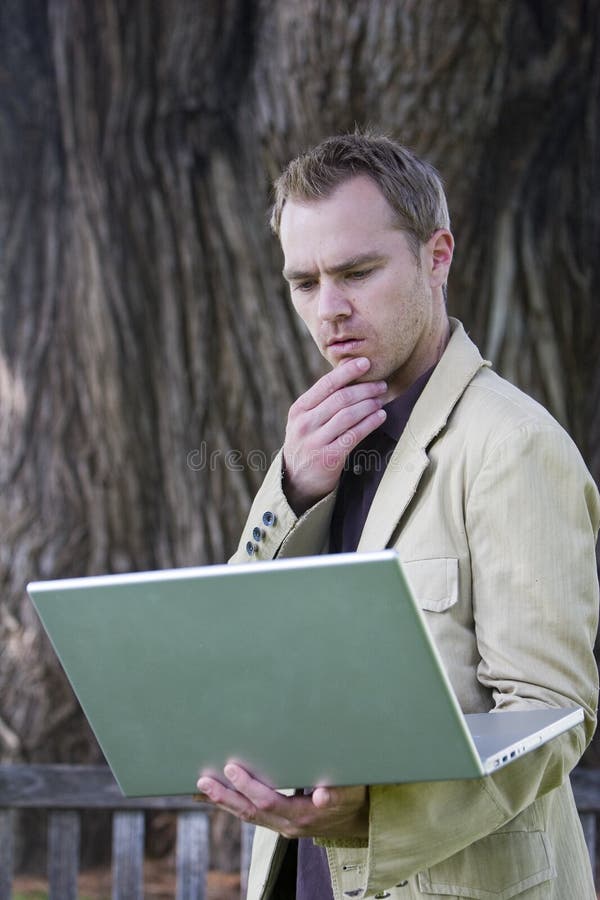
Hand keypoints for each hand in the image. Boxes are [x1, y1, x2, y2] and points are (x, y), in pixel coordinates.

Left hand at [197, 764, 368, 839]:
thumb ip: (338, 794)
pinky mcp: (281, 822)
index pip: (269, 802)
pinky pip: (253, 816)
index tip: (233, 769)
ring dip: (225, 801)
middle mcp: (289, 824)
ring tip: (203, 786)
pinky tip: (220, 795)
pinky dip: (234, 805)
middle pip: (251, 812)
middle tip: (205, 779)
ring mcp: (283, 826)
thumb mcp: (352, 793)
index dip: (249, 786)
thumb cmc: (354, 799)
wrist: (359, 821)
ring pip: (248, 816)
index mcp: (303, 815)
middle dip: (226, 796)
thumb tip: (322, 795)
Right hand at [283, 357, 386, 513]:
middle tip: (381, 384)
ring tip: (381, 400)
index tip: (365, 362)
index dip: (347, 371)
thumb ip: (322, 402)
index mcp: (299, 409)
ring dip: (369, 405)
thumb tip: (351, 375)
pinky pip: (354, 435)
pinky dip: (370, 423)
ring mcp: (316, 441)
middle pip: (340, 398)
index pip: (326, 384)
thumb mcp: (304, 421)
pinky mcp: (329, 457)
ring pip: (348, 415)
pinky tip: (380, 416)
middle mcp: (305, 424)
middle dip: (365, 389)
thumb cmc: (308, 443)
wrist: (296, 481)